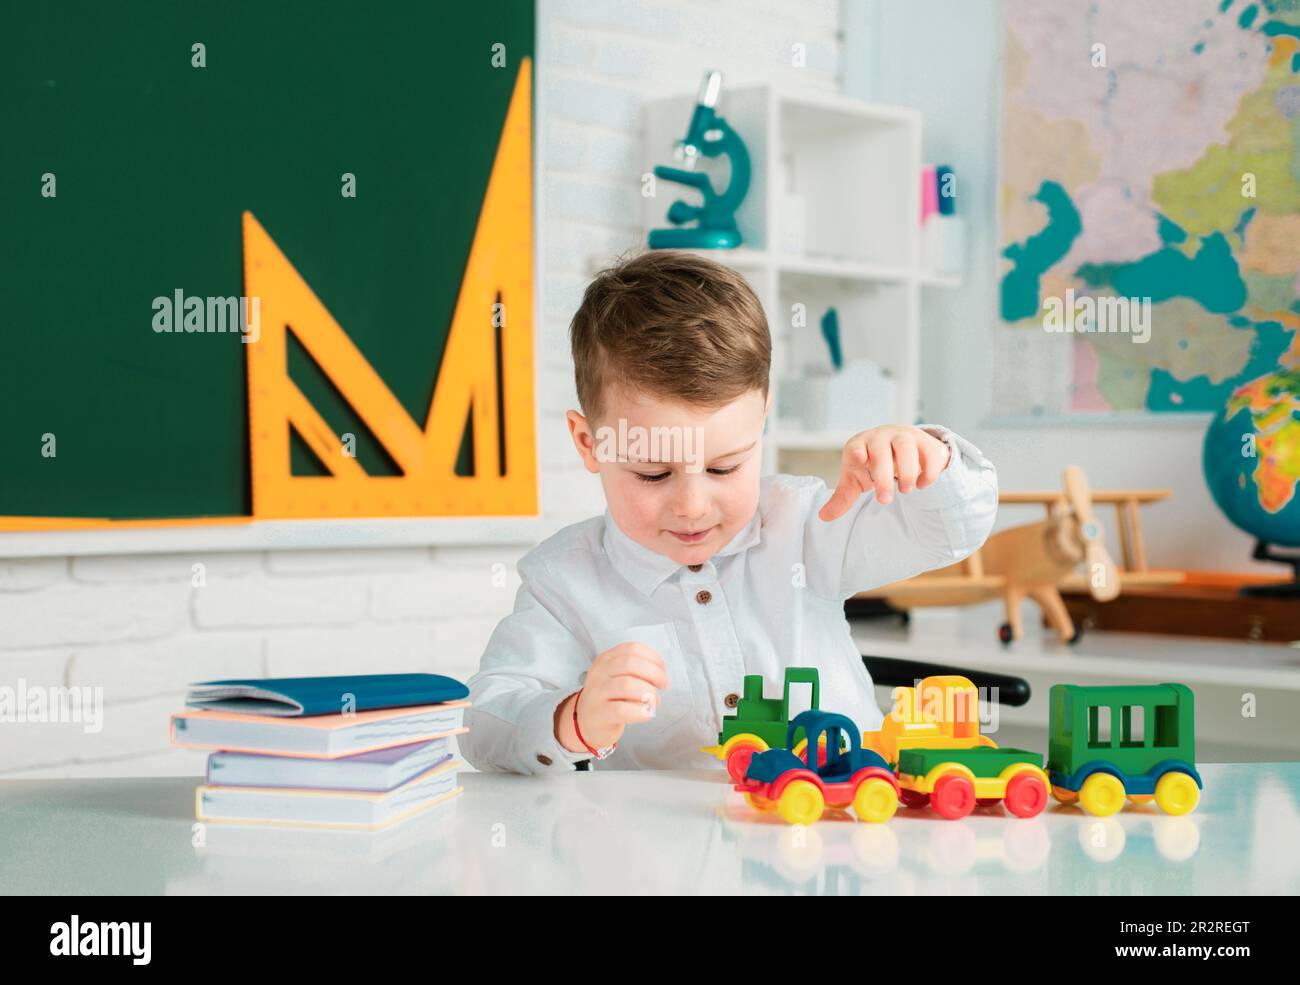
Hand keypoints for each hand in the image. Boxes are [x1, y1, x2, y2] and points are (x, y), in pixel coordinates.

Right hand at [555, 641, 669, 752]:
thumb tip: (661, 675)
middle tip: (664, 685)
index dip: (653, 658)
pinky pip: (622, 709)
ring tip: (654, 701)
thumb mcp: (618, 677)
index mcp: (606, 659)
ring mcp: (597, 693)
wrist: (587, 722)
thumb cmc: (609, 698)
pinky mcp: (599, 713)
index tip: (663, 670)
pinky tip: (646, 713)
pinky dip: (641, 711)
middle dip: (654, 673)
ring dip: (648, 693)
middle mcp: (599, 672)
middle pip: (630, 663)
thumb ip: (636, 670)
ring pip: (627, 685)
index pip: (632, 649)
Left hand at [818, 425, 950, 519]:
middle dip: (883, 476)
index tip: (858, 457)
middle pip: (881, 451)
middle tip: (884, 501)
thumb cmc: (871, 463)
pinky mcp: (925, 442)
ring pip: (906, 447)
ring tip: (907, 491)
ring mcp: (904, 436)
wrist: (899, 444)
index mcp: (860, 445)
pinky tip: (922, 485)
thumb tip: (823, 517)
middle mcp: (881, 437)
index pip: (855, 445)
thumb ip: (842, 498)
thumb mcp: (855, 479)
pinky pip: (929, 453)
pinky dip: (928, 470)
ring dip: (908, 470)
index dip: (856, 451)